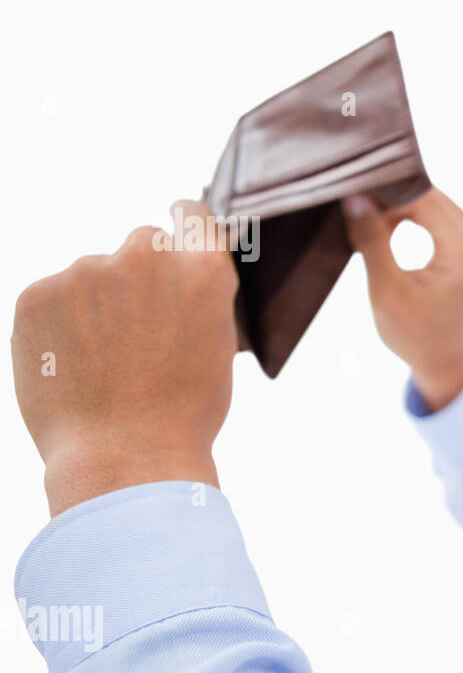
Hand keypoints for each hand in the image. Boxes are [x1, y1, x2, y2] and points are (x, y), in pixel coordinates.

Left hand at [11, 199, 239, 515]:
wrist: (123, 458)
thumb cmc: (182, 413)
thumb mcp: (215, 346)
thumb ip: (196, 297)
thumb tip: (173, 279)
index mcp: (202, 269)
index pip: (191, 215)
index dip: (184, 224)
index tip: (174, 235)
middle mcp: (144, 256)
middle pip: (142, 245)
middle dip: (141, 278)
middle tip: (140, 333)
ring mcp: (86, 271)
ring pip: (93, 275)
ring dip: (97, 304)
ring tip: (106, 363)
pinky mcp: (37, 293)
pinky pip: (53, 298)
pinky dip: (61, 325)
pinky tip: (76, 364)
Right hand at [341, 186, 462, 409]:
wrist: (442, 355)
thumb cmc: (413, 333)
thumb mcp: (386, 291)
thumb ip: (372, 241)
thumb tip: (355, 197)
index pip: (421, 199)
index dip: (384, 194)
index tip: (352, 200)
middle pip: (428, 195)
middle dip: (391, 200)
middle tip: (356, 212)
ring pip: (431, 199)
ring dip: (399, 207)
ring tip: (370, 226)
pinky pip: (438, 211)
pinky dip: (411, 215)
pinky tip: (388, 229)